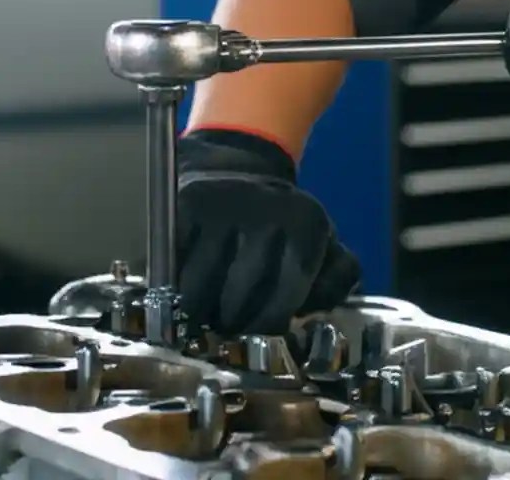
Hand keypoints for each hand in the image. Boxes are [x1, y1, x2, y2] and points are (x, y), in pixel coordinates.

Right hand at [174, 128, 360, 334]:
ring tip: (201, 319)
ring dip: (198, 312)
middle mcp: (268, 212)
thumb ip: (336, 279)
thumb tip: (316, 306)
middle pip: (239, 295)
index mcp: (307, 225)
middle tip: (225, 332)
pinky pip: (175, 264)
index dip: (269, 324)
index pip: (287, 292)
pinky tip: (181, 291)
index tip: (259, 338)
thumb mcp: (324, 245)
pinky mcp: (190, 205)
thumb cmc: (284, 224)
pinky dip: (173, 285)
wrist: (239, 172)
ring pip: (201, 285)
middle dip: (231, 324)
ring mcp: (225, 206)